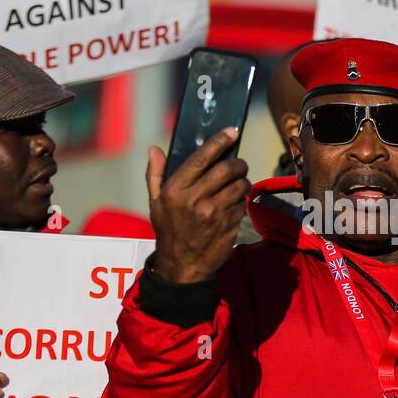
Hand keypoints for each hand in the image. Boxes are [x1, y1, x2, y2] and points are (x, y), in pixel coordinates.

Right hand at [147, 127, 248, 284]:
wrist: (182, 266)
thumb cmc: (168, 230)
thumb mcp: (155, 203)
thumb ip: (156, 175)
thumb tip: (154, 149)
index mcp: (175, 190)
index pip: (202, 158)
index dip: (220, 141)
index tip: (233, 131)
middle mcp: (195, 200)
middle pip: (227, 169)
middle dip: (238, 164)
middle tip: (238, 165)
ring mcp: (214, 214)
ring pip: (239, 186)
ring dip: (242, 183)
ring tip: (236, 186)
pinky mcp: (229, 225)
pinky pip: (242, 205)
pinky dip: (240, 202)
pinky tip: (232, 206)